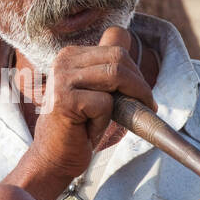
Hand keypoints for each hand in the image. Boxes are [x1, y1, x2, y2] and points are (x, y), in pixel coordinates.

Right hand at [28, 26, 155, 183]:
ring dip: (127, 102)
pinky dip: (105, 122)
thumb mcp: (98, 92)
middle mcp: (63, 61)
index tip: (141, 91)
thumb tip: (131, 43)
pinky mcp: (64, 100)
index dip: (135, 66)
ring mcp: (62, 79)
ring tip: (121, 119)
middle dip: (139, 84)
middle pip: (119, 57)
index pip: (116, 40)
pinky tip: (89, 131)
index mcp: (71, 54)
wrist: (53, 158)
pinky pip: (105, 103)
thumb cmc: (80, 127)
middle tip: (146, 106)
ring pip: (116, 76)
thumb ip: (111, 69)